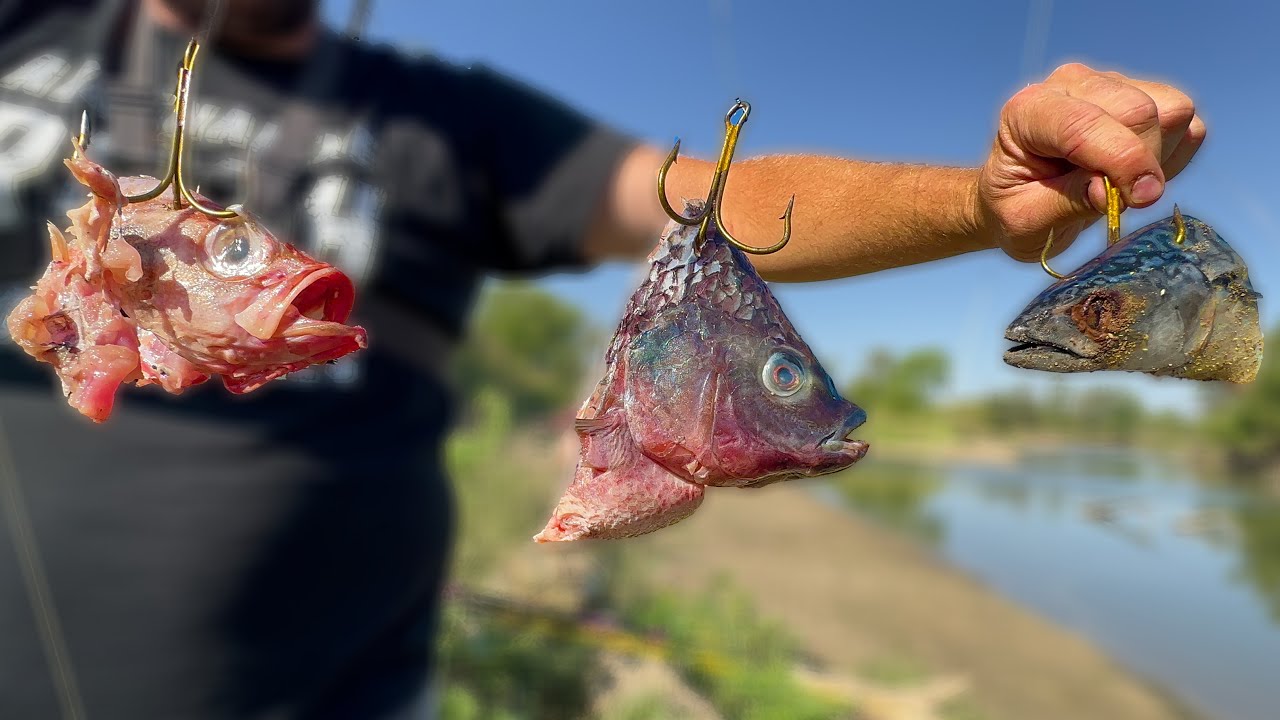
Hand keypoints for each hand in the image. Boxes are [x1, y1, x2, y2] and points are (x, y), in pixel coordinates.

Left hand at [976, 63, 1205, 261]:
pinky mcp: (1145, 95)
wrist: (1022, 195)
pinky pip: (1186, 124)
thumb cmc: (1017, 207)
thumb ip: (1067, 204)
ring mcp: (1111, 84)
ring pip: (1171, 110)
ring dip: (1159, 158)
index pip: (1084, 122)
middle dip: (1142, 163)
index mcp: (1028, 110)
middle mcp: (1071, 84)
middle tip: (1120, 202)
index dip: (1120, 159)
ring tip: (1120, 184)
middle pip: (1138, 109)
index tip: (1138, 199)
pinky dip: (1172, 156)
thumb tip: (1113, 193)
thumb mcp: (1027, 220)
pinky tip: (1136, 173)